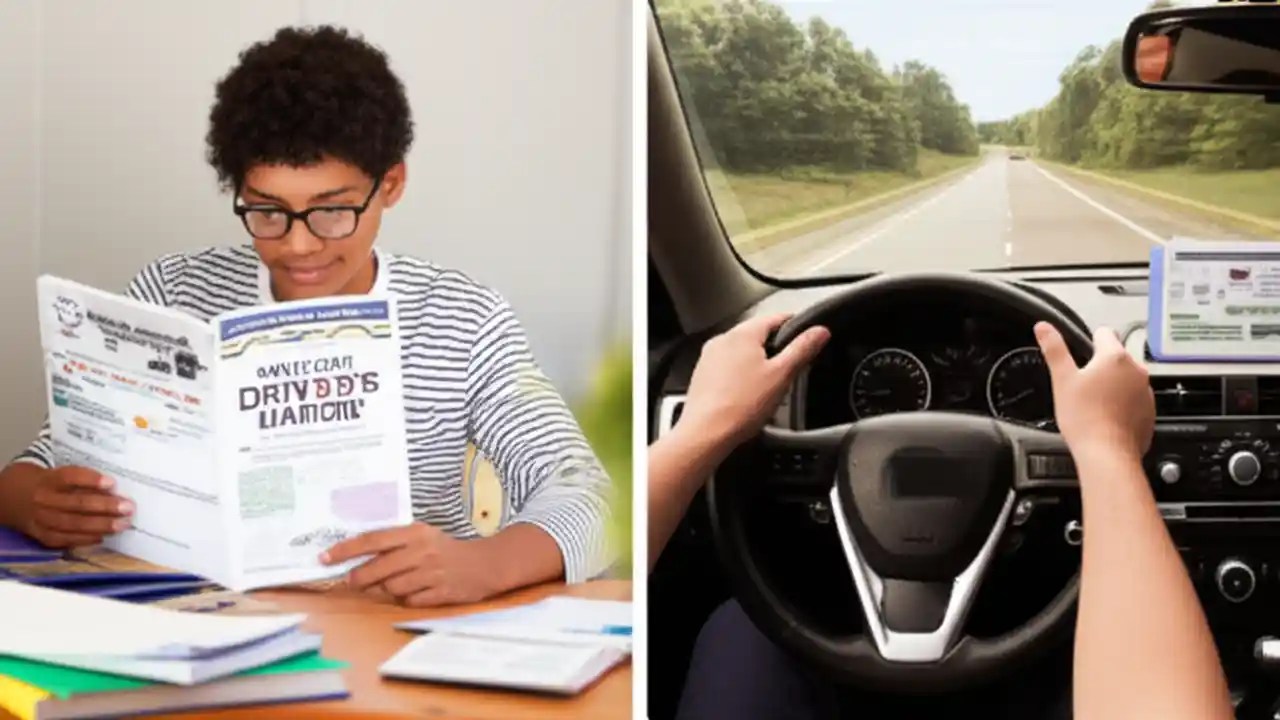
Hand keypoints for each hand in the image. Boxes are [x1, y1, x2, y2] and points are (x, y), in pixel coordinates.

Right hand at [21, 467, 132, 547]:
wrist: (12, 497)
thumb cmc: (48, 483)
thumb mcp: (58, 474)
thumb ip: (82, 480)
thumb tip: (113, 490)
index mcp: (49, 479)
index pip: (70, 477)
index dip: (91, 480)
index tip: (112, 483)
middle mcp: (43, 499)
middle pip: (76, 503)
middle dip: (105, 506)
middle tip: (128, 508)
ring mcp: (40, 519)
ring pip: (72, 524)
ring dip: (100, 525)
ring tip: (122, 524)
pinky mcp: (41, 535)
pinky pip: (65, 539)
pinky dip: (85, 539)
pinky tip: (102, 537)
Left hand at [320, 523, 493, 606]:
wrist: (485, 564)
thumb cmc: (446, 550)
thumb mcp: (422, 537)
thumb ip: (392, 545)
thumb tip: (355, 559)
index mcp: (415, 533)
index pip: (372, 540)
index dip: (345, 550)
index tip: (324, 558)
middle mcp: (422, 551)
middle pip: (377, 568)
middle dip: (360, 578)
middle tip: (353, 582)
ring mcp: (432, 573)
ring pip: (392, 588)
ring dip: (386, 590)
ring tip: (397, 584)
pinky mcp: (440, 593)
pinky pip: (410, 602)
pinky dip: (408, 600)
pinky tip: (417, 592)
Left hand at [676, 313, 829, 451]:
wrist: (706, 433)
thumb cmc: (741, 405)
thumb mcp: (781, 375)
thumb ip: (802, 349)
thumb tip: (820, 331)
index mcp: (742, 334)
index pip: (775, 318)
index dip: (795, 325)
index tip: (807, 335)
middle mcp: (722, 340)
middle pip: (757, 335)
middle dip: (775, 348)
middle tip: (790, 367)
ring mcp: (709, 358)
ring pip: (741, 352)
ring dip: (757, 363)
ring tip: (769, 386)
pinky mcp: (703, 375)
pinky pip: (728, 368)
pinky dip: (741, 376)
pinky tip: (747, 395)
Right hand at [1036, 322, 1154, 461]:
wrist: (1107, 454)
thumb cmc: (1085, 418)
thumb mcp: (1062, 379)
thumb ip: (1054, 349)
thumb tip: (1043, 327)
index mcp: (1115, 357)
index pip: (1104, 333)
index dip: (1089, 342)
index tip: (1081, 356)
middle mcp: (1137, 371)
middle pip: (1116, 358)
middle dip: (1100, 368)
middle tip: (1082, 387)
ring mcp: (1146, 392)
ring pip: (1126, 380)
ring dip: (1113, 386)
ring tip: (1094, 405)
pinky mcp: (1149, 412)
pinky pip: (1134, 401)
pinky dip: (1122, 405)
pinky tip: (1106, 417)